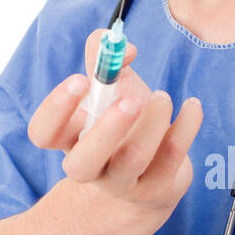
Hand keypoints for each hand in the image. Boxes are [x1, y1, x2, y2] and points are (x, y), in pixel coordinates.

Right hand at [28, 30, 202, 233]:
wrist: (156, 169)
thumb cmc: (127, 120)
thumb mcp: (111, 87)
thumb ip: (103, 55)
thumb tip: (121, 46)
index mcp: (70, 138)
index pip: (43, 133)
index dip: (55, 109)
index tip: (81, 80)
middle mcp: (91, 167)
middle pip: (80, 164)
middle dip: (105, 131)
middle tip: (131, 100)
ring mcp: (124, 183)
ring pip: (132, 161)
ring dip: (151, 124)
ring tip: (163, 96)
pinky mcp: (157, 187)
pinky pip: (170, 159)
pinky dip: (184, 128)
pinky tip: (192, 105)